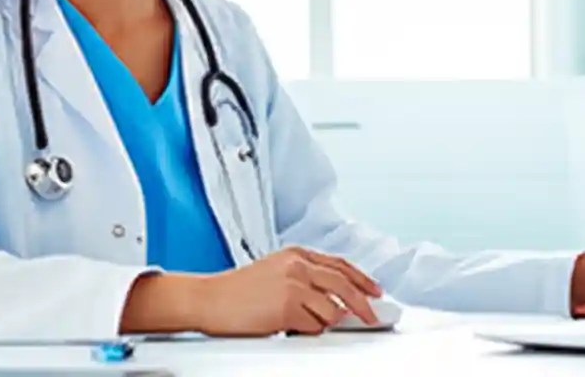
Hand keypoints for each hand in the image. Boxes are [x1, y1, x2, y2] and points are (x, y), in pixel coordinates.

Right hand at [196, 246, 382, 335]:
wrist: (209, 299)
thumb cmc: (236, 290)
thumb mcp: (275, 270)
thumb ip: (305, 277)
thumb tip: (336, 300)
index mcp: (297, 254)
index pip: (341, 265)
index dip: (362, 279)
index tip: (375, 291)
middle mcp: (298, 266)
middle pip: (345, 285)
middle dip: (363, 304)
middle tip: (371, 316)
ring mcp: (294, 286)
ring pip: (332, 310)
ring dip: (326, 322)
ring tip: (305, 322)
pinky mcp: (287, 308)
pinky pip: (314, 326)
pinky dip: (309, 330)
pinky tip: (292, 326)